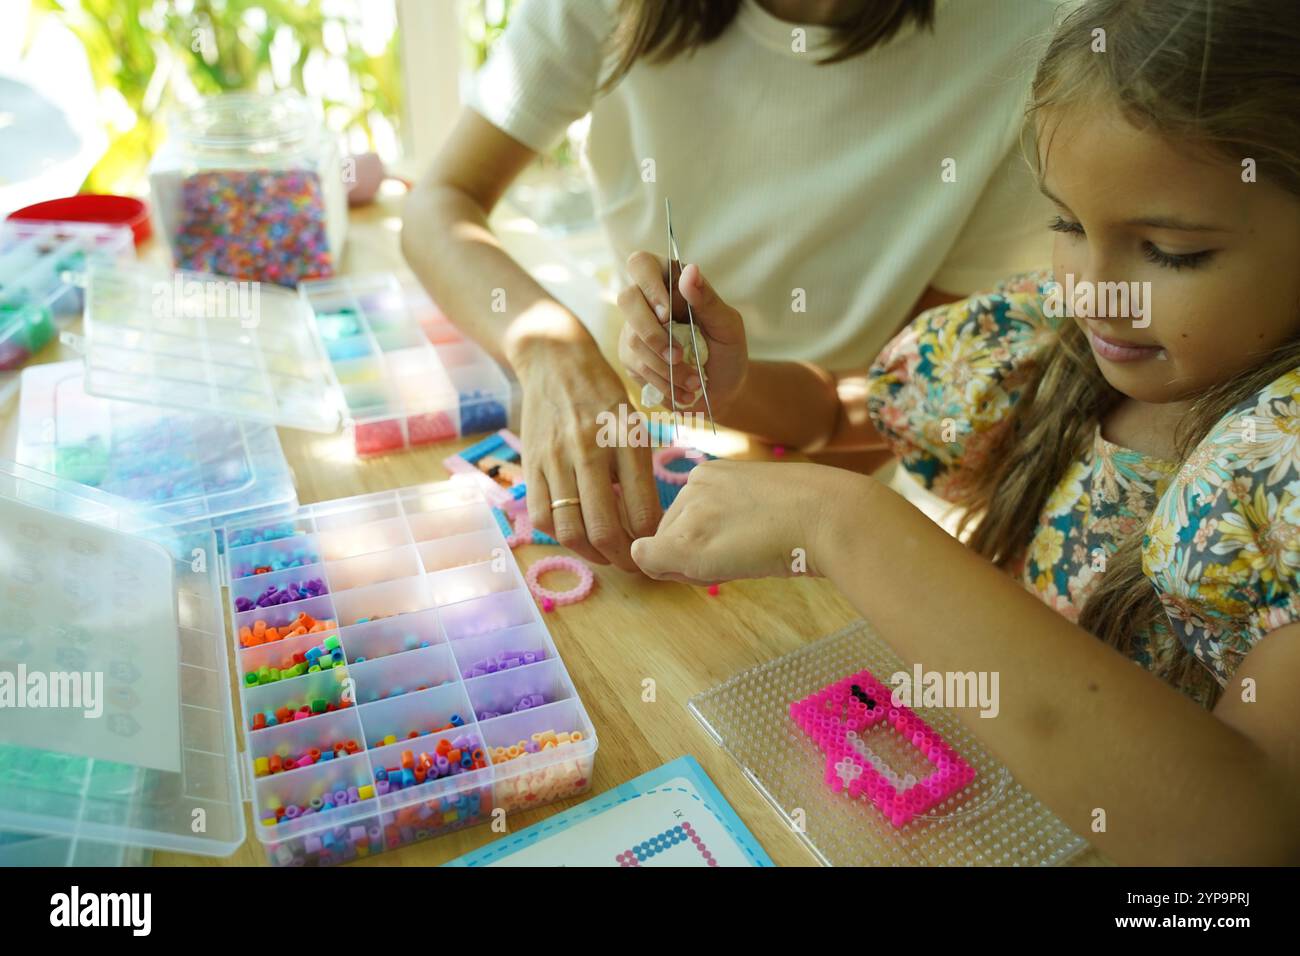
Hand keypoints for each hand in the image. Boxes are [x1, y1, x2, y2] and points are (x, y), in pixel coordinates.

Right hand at [513, 335, 660, 571]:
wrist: (556, 361)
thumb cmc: (605, 397)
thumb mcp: (635, 426)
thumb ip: (640, 473)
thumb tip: (647, 525)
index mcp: (626, 440)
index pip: (642, 510)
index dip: (651, 542)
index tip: (656, 550)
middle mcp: (590, 451)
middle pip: (604, 528)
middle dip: (623, 559)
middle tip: (633, 565)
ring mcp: (556, 458)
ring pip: (569, 530)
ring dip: (590, 555)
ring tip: (605, 556)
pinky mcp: (531, 463)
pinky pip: (541, 516)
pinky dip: (559, 535)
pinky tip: (575, 533)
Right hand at [617, 252, 746, 413]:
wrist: (721, 390)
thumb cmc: (727, 351)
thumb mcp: (727, 325)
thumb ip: (707, 299)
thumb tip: (690, 271)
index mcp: (671, 283)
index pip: (641, 264)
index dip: (649, 285)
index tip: (667, 313)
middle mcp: (648, 303)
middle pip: (626, 299)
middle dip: (652, 332)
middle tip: (678, 355)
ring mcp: (635, 330)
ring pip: (634, 340)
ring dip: (667, 366)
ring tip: (694, 381)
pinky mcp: (632, 359)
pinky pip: (638, 368)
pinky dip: (664, 383)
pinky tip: (684, 391)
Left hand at [631, 460, 855, 583]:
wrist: (829, 517)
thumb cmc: (807, 519)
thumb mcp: (759, 508)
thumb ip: (722, 520)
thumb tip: (676, 541)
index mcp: (713, 474)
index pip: (686, 519)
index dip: (708, 542)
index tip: (748, 538)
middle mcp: (693, 484)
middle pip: (671, 535)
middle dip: (696, 556)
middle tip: (748, 551)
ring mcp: (689, 511)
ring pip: (663, 552)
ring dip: (695, 568)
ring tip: (744, 556)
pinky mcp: (685, 540)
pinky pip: (649, 561)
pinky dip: (674, 573)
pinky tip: (722, 566)